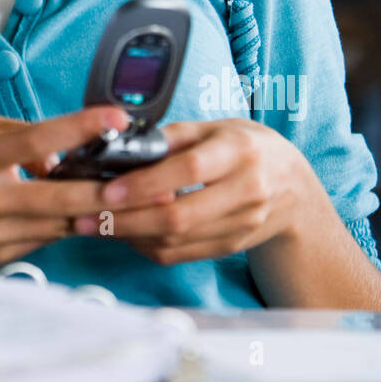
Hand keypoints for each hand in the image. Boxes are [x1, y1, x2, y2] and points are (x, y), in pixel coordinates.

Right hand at [0, 104, 135, 276]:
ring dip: (92, 207)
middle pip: (67, 198)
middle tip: (149, 177)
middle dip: (113, 189)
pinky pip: (44, 238)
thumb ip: (13, 134)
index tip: (117, 118)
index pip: (39, 140)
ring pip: (63, 223)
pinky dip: (61, 221)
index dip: (83, 128)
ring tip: (118, 188)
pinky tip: (72, 208)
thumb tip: (56, 153)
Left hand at [71, 118, 322, 265]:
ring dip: (130, 236)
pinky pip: (183, 254)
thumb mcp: (215, 128)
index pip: (188, 170)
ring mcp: (242, 223)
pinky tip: (124, 234)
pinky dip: (148, 246)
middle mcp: (246, 190)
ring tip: (95, 226)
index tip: (108, 190)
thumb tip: (124, 147)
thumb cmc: (245, 147)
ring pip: (177, 240)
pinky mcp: (232, 245)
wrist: (294, 186)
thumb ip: (173, 138)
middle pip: (180, 215)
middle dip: (126, 220)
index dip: (146, 184)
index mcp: (238, 152)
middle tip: (86, 216)